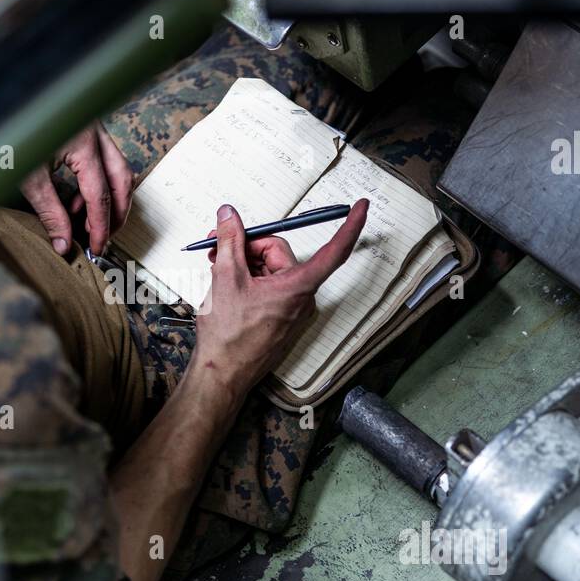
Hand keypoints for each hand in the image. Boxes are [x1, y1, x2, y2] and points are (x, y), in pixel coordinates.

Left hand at [20, 122, 133, 255]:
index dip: (101, 226)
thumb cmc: (7, 134)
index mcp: (84, 143)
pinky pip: (101, 160)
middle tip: (103, 238)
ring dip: (106, 198)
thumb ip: (50, 213)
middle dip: (115, 212)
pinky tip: (75, 203)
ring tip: (84, 223)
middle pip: (121, 179)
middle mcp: (95, 132)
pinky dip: (95, 184)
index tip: (97, 247)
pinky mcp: (82, 129)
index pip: (101, 194)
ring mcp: (91, 127)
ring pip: (115, 168)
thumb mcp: (27, 179)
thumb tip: (64, 244)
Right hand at [191, 200, 369, 390]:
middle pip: (281, 254)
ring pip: (272, 269)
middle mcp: (301, 298)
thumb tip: (229, 216)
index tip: (361, 207)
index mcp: (297, 287)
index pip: (334, 250)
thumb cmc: (229, 338)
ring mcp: (291, 308)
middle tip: (222, 248)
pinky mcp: (281, 316)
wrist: (221, 373)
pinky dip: (249, 279)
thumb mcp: (225, 278)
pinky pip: (270, 286)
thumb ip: (230, 241)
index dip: (350, 226)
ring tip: (218, 268)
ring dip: (245, 264)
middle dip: (250, 247)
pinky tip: (228, 282)